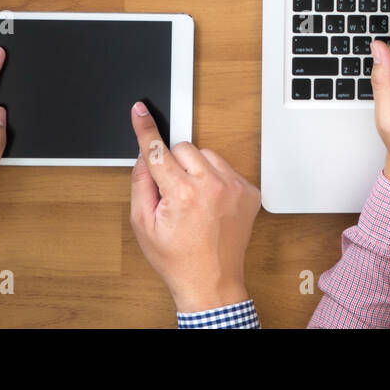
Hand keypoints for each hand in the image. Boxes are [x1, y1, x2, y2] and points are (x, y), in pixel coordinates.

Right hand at [129, 102, 259, 312]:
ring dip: (196, 169)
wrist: (211, 280)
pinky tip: (211, 203)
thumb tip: (144, 155)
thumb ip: (141, 184)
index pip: (158, 151)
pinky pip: (226, 167)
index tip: (141, 110)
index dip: (145, 129)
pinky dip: (216, 178)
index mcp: (181, 194)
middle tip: (173, 191)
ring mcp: (234, 187)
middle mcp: (211, 186)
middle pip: (184, 147)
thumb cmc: (176, 257)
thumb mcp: (143, 224)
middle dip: (174, 164)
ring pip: (206, 154)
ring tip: (193, 199)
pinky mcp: (249, 190)